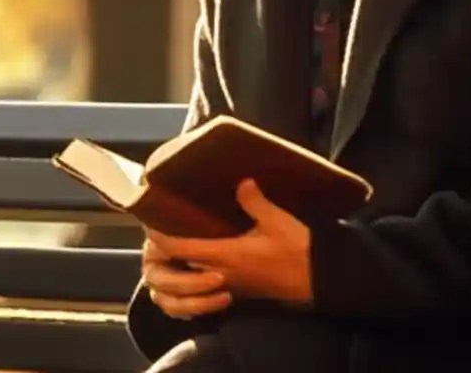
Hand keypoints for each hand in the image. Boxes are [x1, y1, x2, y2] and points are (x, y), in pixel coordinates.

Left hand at [147, 179, 312, 306]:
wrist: (320, 280)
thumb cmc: (298, 250)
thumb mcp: (276, 220)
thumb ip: (254, 201)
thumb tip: (241, 181)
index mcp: (226, 255)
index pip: (180, 248)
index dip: (160, 237)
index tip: (149, 221)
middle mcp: (221, 273)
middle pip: (179, 265)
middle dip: (164, 249)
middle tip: (157, 227)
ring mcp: (229, 284)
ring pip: (190, 277)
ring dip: (178, 262)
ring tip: (173, 240)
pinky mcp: (239, 289)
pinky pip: (206, 284)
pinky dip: (194, 273)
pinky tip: (197, 256)